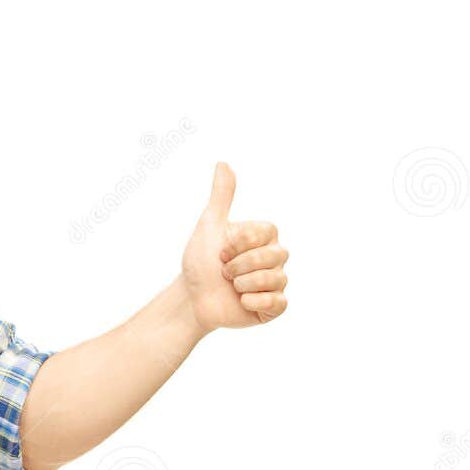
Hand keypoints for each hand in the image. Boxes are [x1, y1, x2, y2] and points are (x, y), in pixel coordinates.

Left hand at [179, 162, 288, 332]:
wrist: (192, 297)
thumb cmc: (200, 261)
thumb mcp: (209, 226)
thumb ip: (221, 196)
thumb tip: (223, 163)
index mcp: (264, 237)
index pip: (264, 233)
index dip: (237, 244)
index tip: (220, 251)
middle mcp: (275, 257)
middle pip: (272, 256)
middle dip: (238, 265)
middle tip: (224, 271)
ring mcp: (276, 282)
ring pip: (274, 279)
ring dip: (242, 284)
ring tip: (231, 287)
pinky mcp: (274, 307)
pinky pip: (277, 302)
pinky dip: (254, 302)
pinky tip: (241, 302)